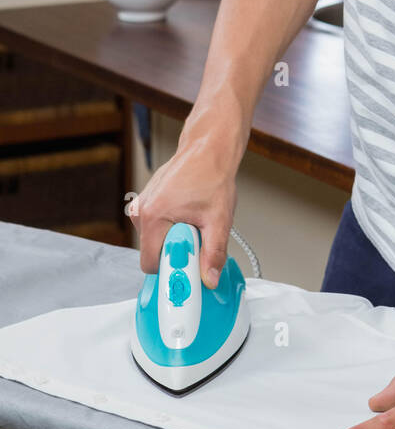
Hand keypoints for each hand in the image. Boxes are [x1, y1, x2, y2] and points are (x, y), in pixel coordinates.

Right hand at [130, 131, 237, 285]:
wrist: (208, 149)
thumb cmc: (211, 176)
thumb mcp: (218, 220)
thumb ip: (213, 253)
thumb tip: (209, 279)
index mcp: (152, 218)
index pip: (150, 264)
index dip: (171, 269)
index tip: (189, 265)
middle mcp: (141, 212)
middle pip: (154, 252)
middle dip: (176, 251)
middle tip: (198, 236)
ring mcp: (142, 206)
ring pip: (157, 240)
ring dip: (176, 238)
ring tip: (195, 219)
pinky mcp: (147, 202)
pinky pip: (158, 227)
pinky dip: (173, 226)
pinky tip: (189, 212)